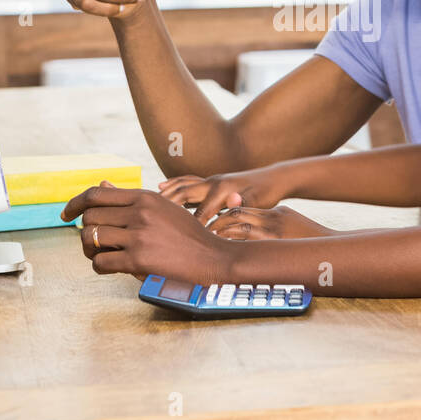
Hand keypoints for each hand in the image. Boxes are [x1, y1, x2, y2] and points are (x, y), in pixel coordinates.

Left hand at [63, 184, 235, 282]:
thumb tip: (101, 185)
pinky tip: (110, 268)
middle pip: (89, 218)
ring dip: (90, 251)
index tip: (66, 215)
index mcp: (145, 197)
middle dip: (84, 233)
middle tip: (92, 245)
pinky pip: (100, 262)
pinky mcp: (138, 259)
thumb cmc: (188, 235)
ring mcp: (139, 235)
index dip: (75, 203)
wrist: (214, 257)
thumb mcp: (162, 208)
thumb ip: (130, 199)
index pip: (96, 194)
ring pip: (91, 238)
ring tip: (102, 256)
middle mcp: (140, 211)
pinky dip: (99, 267)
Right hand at [158, 168, 289, 222]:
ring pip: (183, 184)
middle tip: (151, 218)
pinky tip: (161, 187)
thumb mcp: (257, 201)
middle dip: (168, 206)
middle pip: (185, 194)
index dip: (190, 227)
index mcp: (223, 190)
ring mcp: (211, 180)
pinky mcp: (210, 181)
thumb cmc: (265, 193)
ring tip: (148, 200)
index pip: (201, 212)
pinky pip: (187, 181)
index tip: (177, 240)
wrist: (272, 179)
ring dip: (167, 192)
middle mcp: (214, 182)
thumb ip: (243, 203)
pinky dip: (174, 183)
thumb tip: (235, 202)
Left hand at [208, 205, 334, 240]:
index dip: (224, 215)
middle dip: (217, 221)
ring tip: (206, 239)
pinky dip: (233, 243)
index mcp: (274, 212)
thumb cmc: (312, 237)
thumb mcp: (291, 220)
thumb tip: (254, 224)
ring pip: (239, 225)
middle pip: (237, 213)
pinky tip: (221, 250)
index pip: (243, 209)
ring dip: (221, 232)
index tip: (210, 223)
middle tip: (201, 230)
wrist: (333, 245)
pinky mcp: (277, 240)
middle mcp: (272, 217)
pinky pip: (249, 240)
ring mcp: (274, 229)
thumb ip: (273, 219)